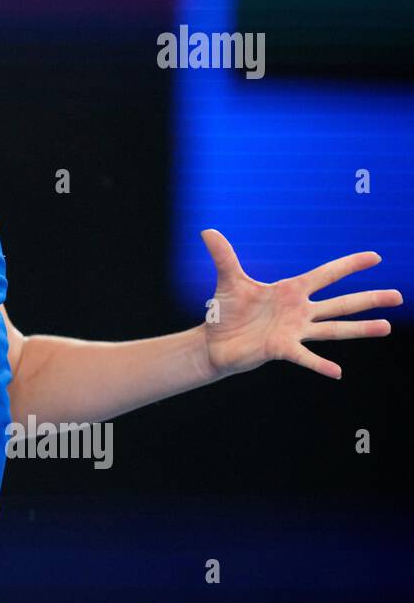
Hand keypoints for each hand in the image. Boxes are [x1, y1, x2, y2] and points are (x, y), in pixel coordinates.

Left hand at [199, 228, 401, 380]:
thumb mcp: (228, 281)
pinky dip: (320, 364)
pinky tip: (338, 372)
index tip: (375, 256)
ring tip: (387, 327)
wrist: (214, 342)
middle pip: (340, 303)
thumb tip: (207, 229)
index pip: (325, 275)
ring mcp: (294, 331)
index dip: (349, 265)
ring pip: (333, 329)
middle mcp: (299, 311)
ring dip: (360, 329)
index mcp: (290, 291)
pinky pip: (305, 357)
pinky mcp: (282, 349)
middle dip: (368, 298)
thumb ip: (224, 256)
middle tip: (399, 295)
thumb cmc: (226, 312)